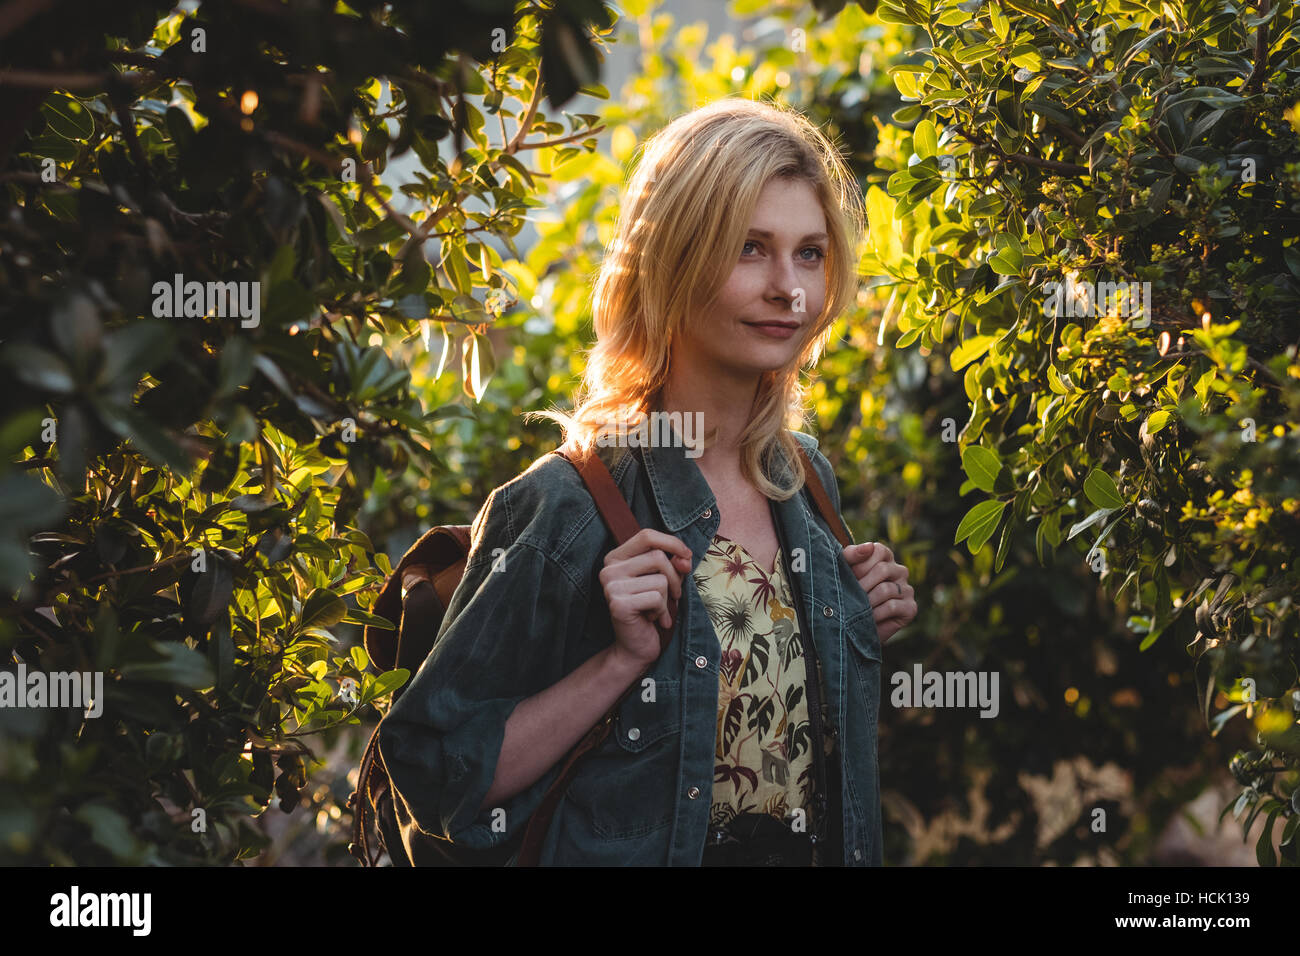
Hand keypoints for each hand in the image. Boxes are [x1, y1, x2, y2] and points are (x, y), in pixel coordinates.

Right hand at [599, 528, 692, 667]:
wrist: (635, 647)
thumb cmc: (651, 610)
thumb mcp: (664, 580)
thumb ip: (673, 564)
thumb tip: (684, 558)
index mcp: (616, 558)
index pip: (647, 535)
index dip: (672, 543)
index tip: (686, 557)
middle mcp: (609, 569)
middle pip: (658, 557)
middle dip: (675, 578)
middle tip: (673, 596)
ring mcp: (611, 586)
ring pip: (660, 579)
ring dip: (667, 598)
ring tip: (657, 610)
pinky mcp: (618, 604)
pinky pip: (656, 597)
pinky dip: (662, 611)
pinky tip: (652, 619)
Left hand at [842, 542, 915, 644]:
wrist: (853, 626)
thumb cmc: (849, 594)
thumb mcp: (845, 571)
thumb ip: (852, 555)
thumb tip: (868, 546)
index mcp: (885, 558)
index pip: (878, 550)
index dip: (861, 563)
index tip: (850, 576)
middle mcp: (900, 571)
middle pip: (882, 570)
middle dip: (861, 584)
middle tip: (849, 596)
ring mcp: (907, 589)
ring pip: (885, 589)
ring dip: (866, 601)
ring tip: (856, 608)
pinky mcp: (911, 608)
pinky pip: (892, 606)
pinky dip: (875, 613)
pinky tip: (868, 618)